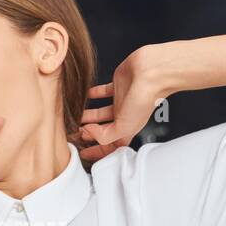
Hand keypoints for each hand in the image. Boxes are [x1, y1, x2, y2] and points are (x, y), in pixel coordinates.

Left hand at [78, 44, 173, 163]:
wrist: (151, 72)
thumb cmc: (145, 98)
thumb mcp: (124, 127)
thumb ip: (105, 135)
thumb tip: (89, 131)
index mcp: (128, 129)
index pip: (111, 145)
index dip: (98, 151)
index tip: (84, 152)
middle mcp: (125, 116)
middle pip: (104, 129)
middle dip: (89, 133)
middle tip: (75, 133)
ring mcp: (121, 101)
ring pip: (100, 112)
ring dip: (88, 115)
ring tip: (74, 117)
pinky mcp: (118, 85)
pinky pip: (102, 92)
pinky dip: (92, 94)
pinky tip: (84, 95)